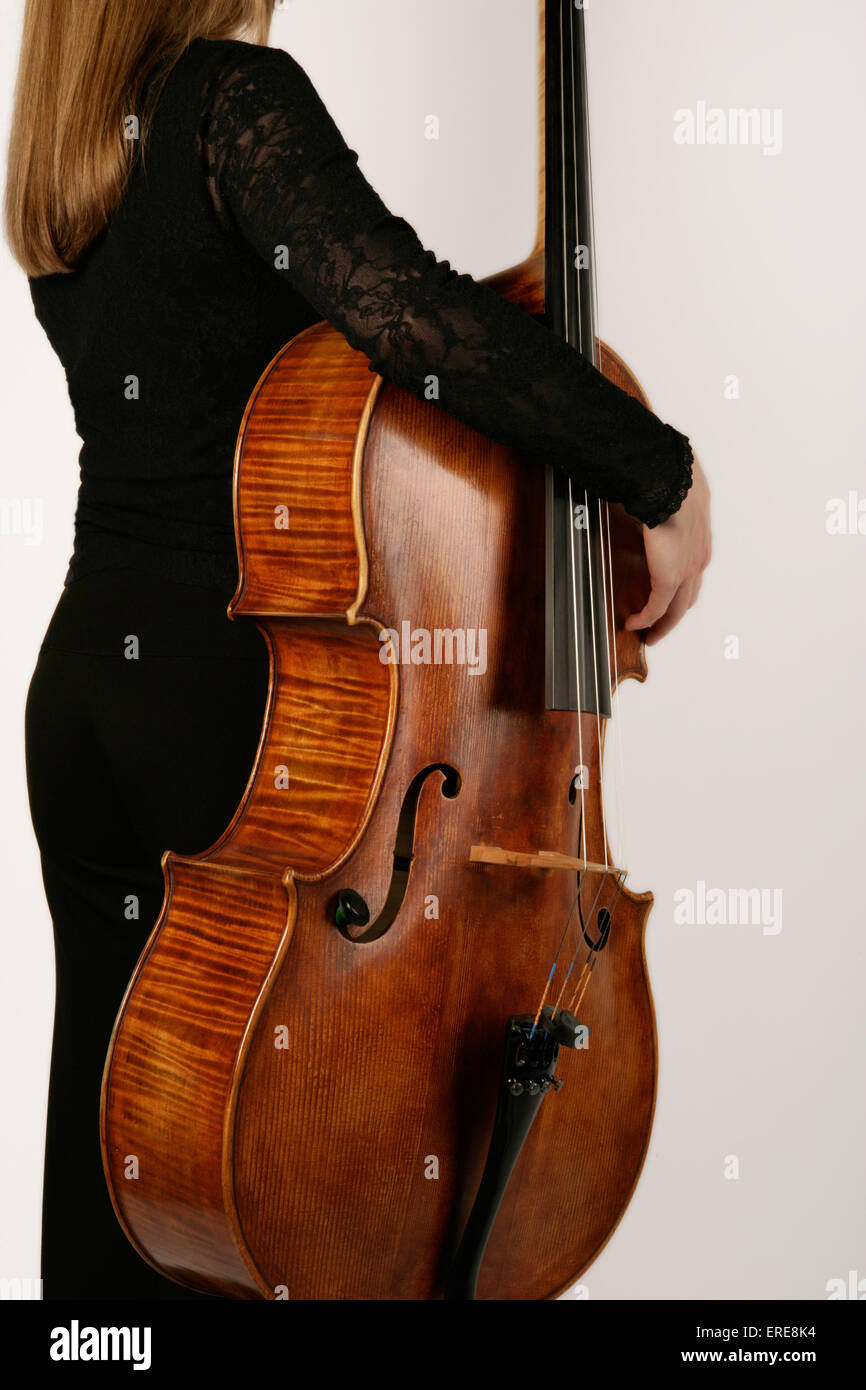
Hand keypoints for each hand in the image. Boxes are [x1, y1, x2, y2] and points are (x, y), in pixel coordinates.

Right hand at [624, 453, 710, 645]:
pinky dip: (645, 619)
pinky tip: (634, 625)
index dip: (680, 590)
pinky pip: (657, 608)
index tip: (669, 599)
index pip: (693, 574)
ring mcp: (687, 571)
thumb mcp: (676, 492)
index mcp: (700, 540)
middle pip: (687, 598)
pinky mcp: (669, 578)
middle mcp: (698, 559)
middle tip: (660, 627)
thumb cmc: (670, 480)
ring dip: (661, 624)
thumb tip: (655, 493)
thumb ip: (670, 501)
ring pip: (676, 608)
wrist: (668, 483)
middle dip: (673, 615)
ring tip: (648, 634)